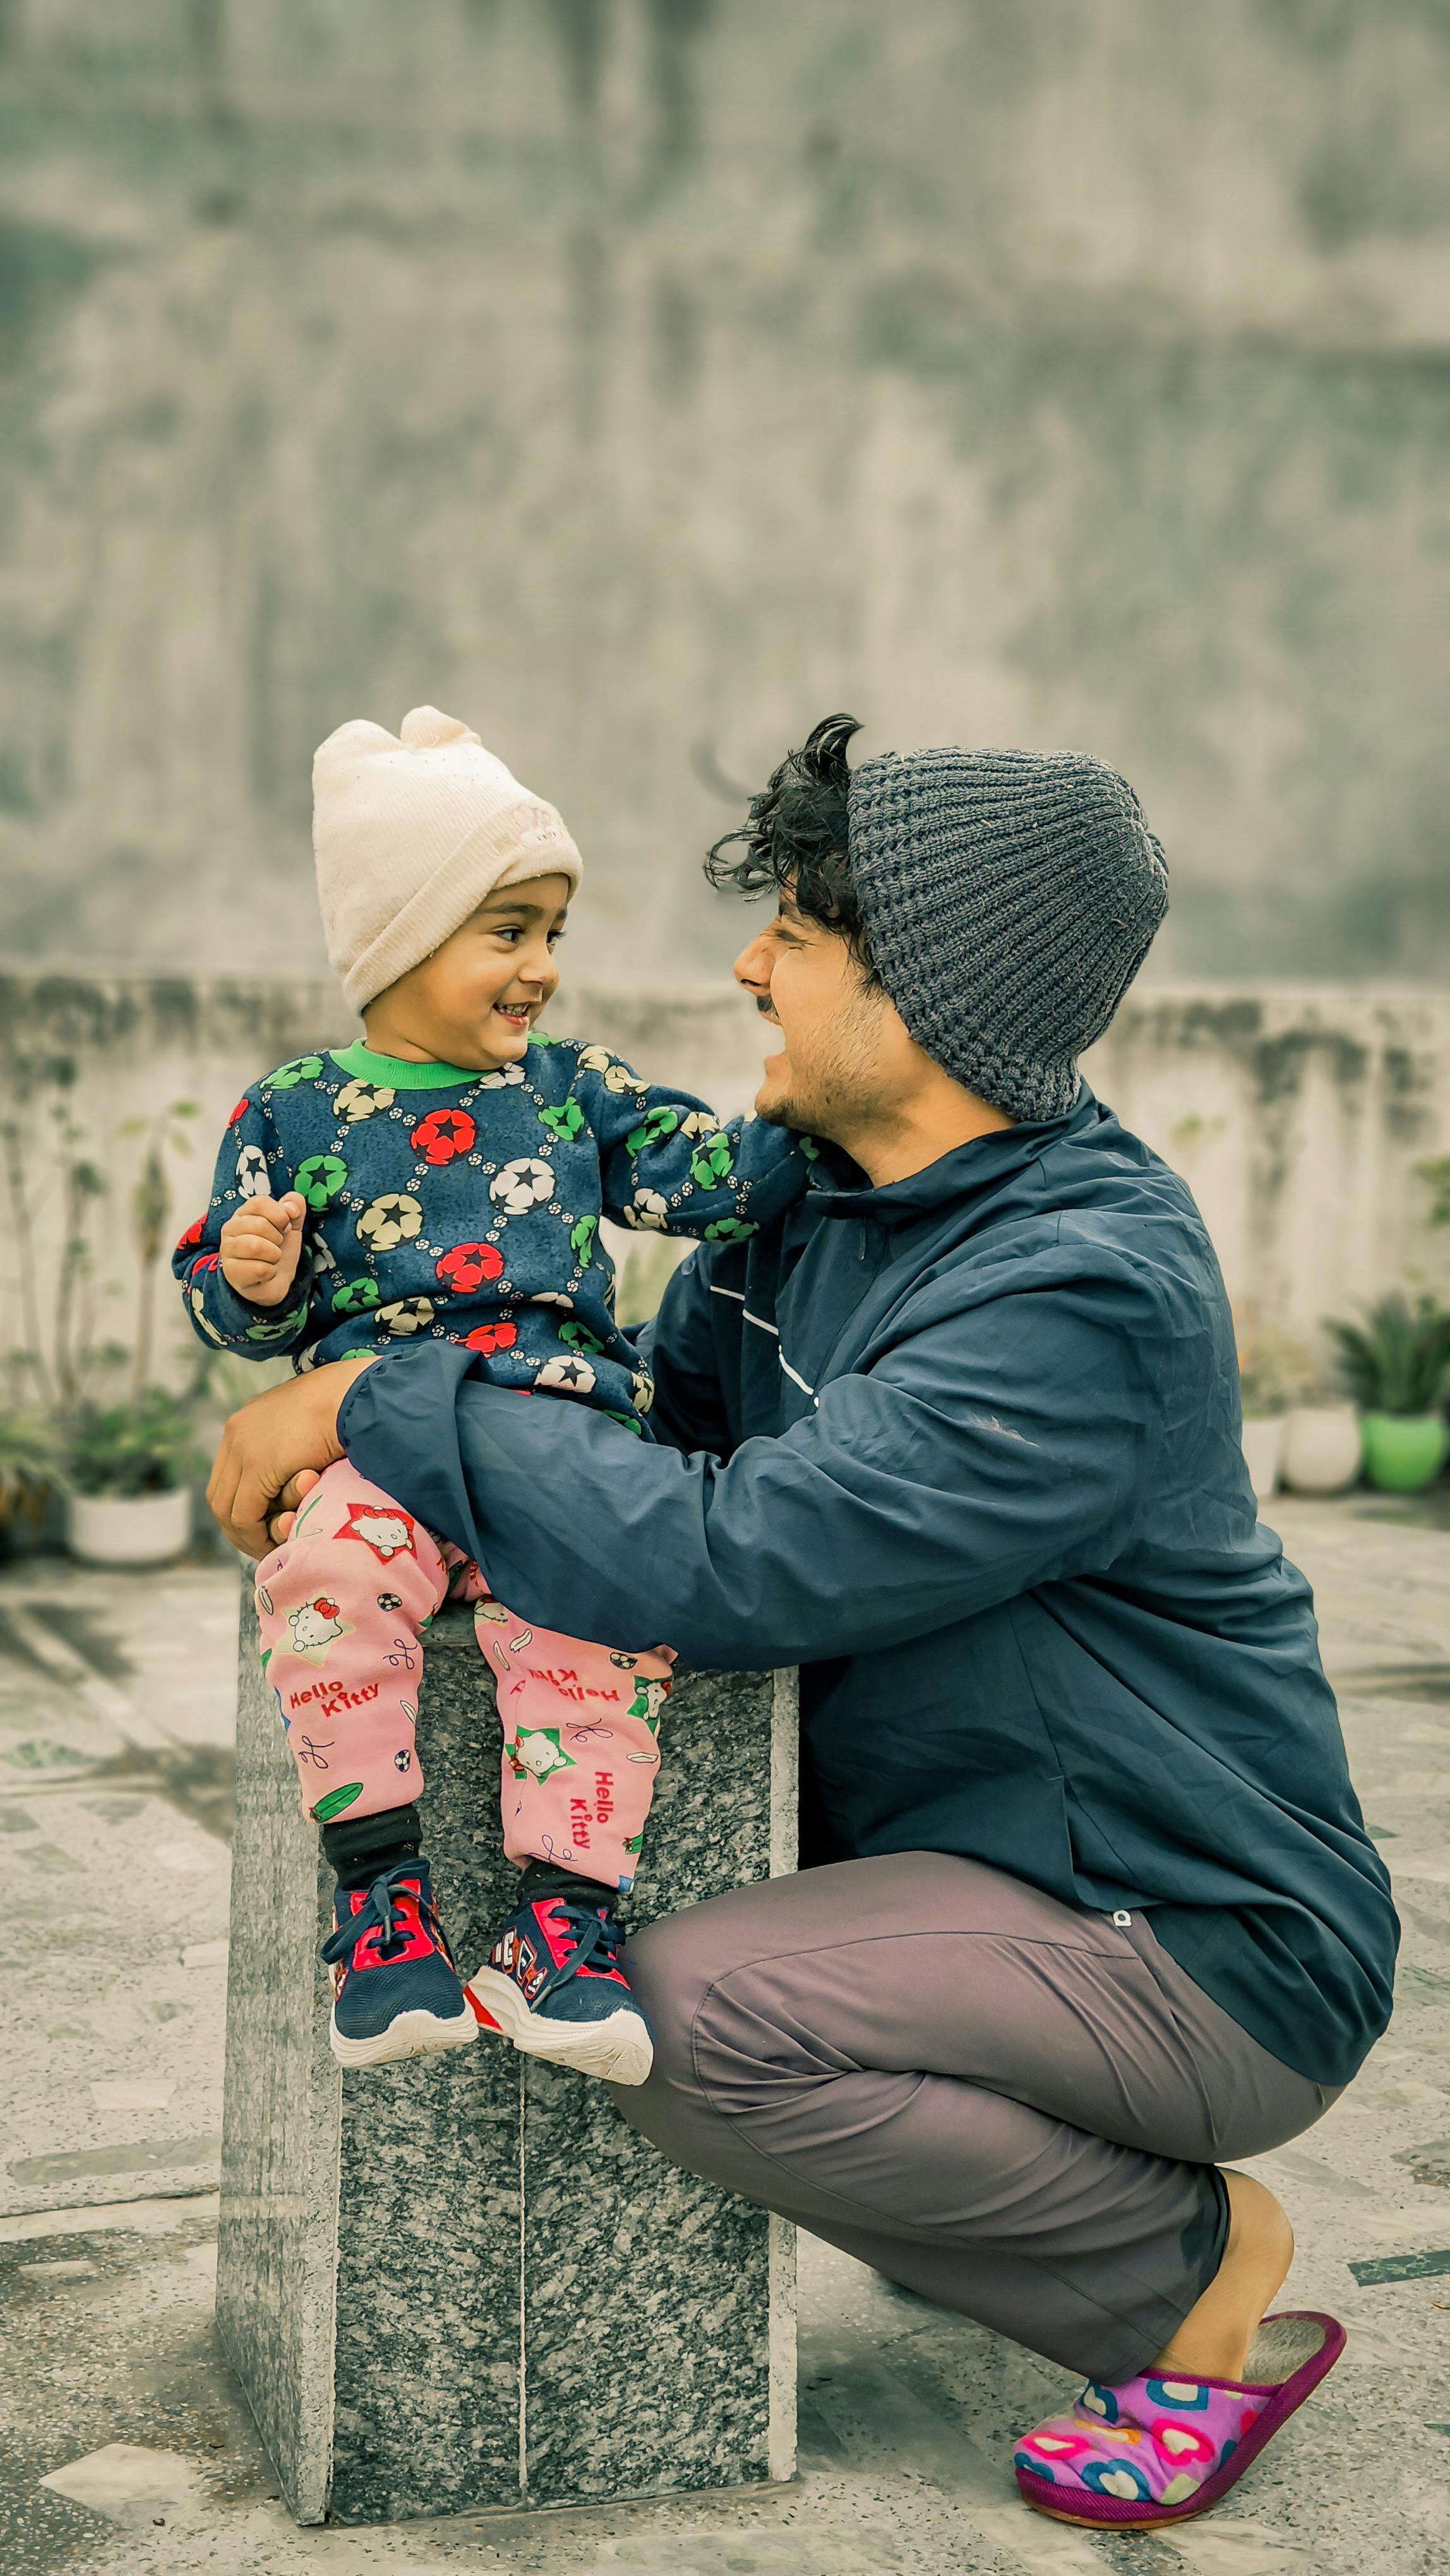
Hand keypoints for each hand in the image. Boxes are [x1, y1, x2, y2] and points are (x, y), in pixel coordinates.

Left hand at [206, 1357, 375, 1558]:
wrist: (355, 1394)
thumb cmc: (347, 1410)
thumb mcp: (310, 1432)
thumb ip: (294, 1454)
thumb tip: (300, 1480)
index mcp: (248, 1420)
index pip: (228, 1474)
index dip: (240, 1504)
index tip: (261, 1523)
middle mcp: (236, 1431)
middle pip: (219, 1493)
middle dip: (237, 1525)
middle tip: (260, 1544)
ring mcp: (242, 1448)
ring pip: (226, 1508)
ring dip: (245, 1535)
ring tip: (269, 1548)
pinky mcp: (256, 1466)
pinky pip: (243, 1515)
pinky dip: (256, 1534)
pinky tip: (276, 1541)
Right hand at [219, 1192, 306, 1304]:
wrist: (274, 1281)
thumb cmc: (277, 1249)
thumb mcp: (292, 1225)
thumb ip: (295, 1207)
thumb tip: (291, 1207)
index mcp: (244, 1212)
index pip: (259, 1202)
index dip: (279, 1215)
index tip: (284, 1226)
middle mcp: (230, 1228)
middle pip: (260, 1225)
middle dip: (278, 1238)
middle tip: (276, 1246)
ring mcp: (227, 1250)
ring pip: (256, 1246)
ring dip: (274, 1255)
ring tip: (271, 1258)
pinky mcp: (231, 1272)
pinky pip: (259, 1269)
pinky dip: (271, 1272)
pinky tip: (266, 1273)